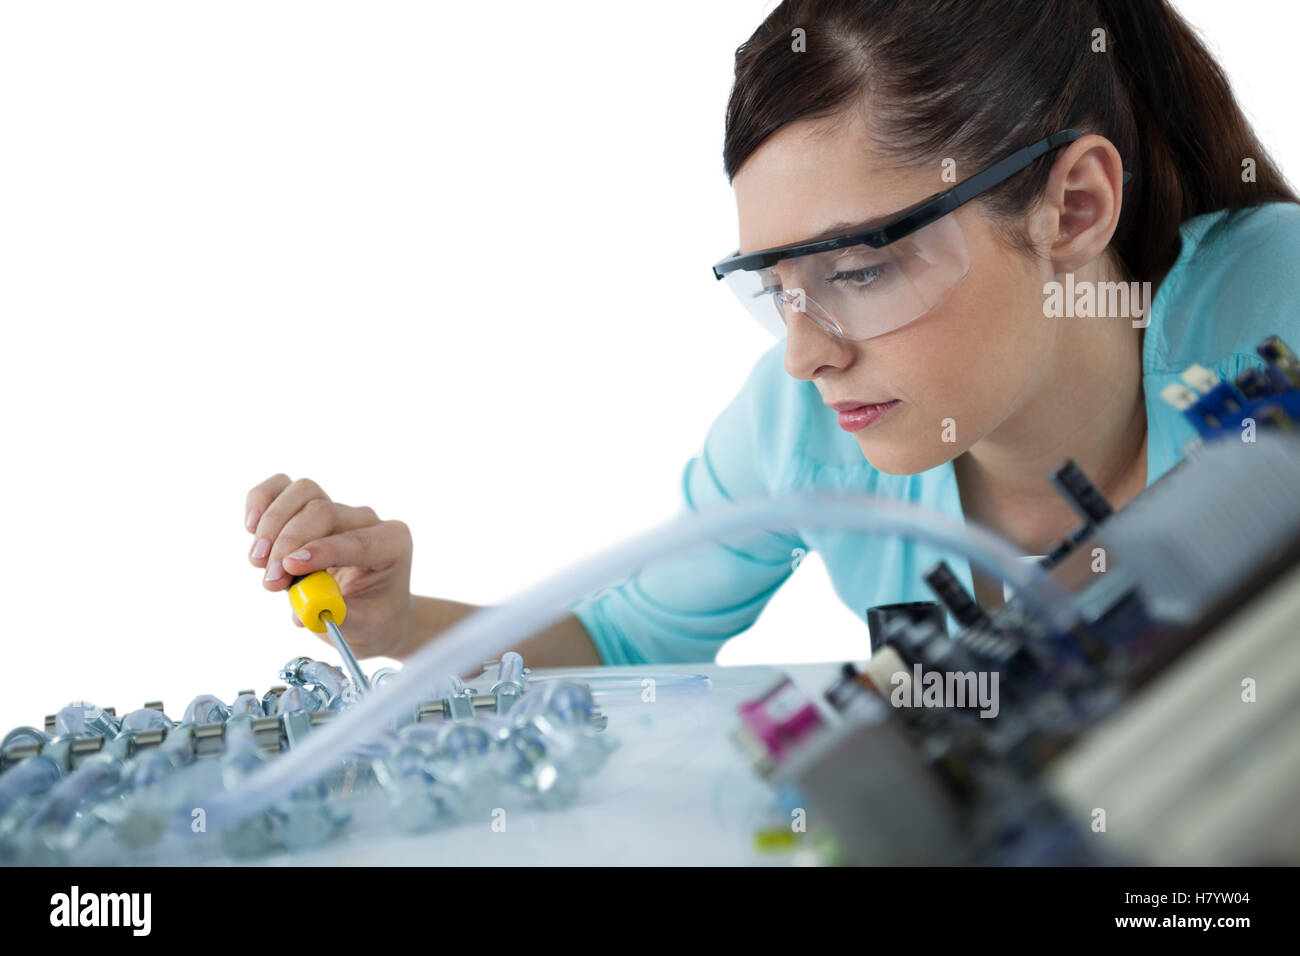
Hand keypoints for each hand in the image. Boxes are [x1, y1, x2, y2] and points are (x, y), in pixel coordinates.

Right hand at [244, 474, 413, 659]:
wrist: (371, 613)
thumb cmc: (372, 619)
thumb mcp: (364, 628)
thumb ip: (340, 616)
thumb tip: (307, 604)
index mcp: (392, 544)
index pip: (357, 540)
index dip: (322, 550)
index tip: (291, 567)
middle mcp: (367, 520)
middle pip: (324, 512)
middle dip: (288, 544)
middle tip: (269, 581)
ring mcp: (339, 509)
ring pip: (303, 492)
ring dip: (273, 524)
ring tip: (258, 561)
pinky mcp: (311, 507)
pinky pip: (283, 487)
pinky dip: (262, 501)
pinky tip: (251, 526)